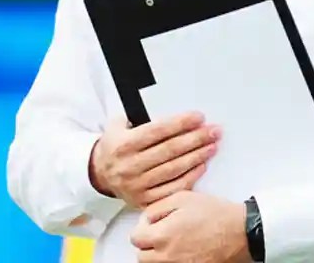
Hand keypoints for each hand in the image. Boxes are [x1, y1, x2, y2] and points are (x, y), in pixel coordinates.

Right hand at [88, 112, 220, 208]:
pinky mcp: (145, 200)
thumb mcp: (117, 126)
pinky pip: (174, 188)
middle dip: (196, 138)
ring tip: (212, 145)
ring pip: (174, 169)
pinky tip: (202, 165)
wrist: (99, 174)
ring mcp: (138, 186)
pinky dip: (191, 176)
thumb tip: (170, 112)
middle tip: (214, 131)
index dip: (180, 123)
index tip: (198, 117)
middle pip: (170, 150)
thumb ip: (139, 117)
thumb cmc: (115, 146)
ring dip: (197, 156)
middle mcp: (130, 166)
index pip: (157, 131)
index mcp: (123, 144)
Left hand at [130, 190, 250, 262]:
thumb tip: (146, 218)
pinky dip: (173, 261)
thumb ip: (157, 208)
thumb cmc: (215, 214)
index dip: (142, 228)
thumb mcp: (182, 198)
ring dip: (158, 256)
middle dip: (147, 245)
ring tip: (171, 244)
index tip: (151, 224)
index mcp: (162, 236)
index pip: (135, 238)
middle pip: (142, 257)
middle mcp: (167, 256)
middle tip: (159, 235)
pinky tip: (181, 252)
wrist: (240, 232)